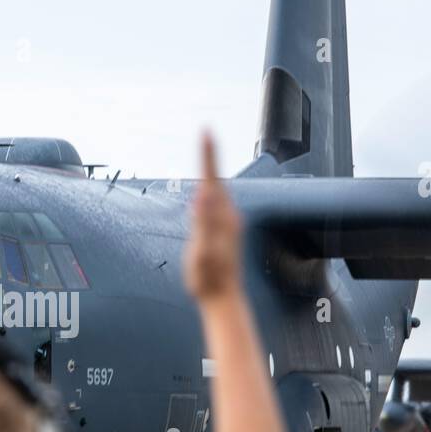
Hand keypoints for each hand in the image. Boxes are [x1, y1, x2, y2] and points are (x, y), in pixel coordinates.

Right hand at [183, 133, 243, 302]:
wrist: (224, 299)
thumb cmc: (209, 280)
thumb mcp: (202, 252)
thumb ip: (203, 223)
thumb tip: (203, 196)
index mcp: (221, 217)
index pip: (211, 178)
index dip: (208, 154)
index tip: (206, 132)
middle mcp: (228, 217)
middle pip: (215, 180)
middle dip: (210, 157)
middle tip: (205, 133)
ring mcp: (227, 225)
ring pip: (217, 191)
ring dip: (211, 171)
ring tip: (207, 150)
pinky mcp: (224, 232)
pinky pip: (216, 203)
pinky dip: (210, 189)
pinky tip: (207, 189)